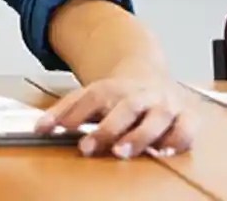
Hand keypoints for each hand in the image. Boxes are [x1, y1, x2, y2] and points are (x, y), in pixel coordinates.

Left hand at [35, 77, 196, 158]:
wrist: (150, 74)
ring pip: (155, 118)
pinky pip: (186, 128)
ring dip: (139, 135)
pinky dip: (177, 140)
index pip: (92, 97)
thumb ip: (66, 111)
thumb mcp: (90, 96)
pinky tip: (164, 152)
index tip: (60, 128)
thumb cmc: (117, 94)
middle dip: (107, 129)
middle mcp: (141, 94)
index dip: (75, 112)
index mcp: (114, 87)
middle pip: (125, 108)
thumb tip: (39, 128)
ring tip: (122, 151)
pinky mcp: (187, 116)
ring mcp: (165, 104)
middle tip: (89, 147)